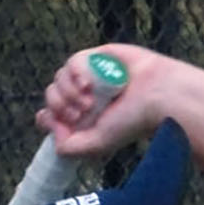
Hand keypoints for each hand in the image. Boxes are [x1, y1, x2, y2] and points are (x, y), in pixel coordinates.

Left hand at [35, 45, 168, 158]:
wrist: (157, 96)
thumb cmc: (134, 121)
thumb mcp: (98, 144)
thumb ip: (70, 147)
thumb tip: (50, 127)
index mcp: (85, 119)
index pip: (52, 115)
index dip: (46, 116)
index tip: (48, 119)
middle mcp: (85, 97)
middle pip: (52, 96)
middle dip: (60, 106)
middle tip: (80, 113)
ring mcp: (90, 76)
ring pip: (59, 79)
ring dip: (69, 91)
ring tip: (90, 101)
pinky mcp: (96, 57)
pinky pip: (72, 62)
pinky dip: (75, 73)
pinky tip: (88, 84)